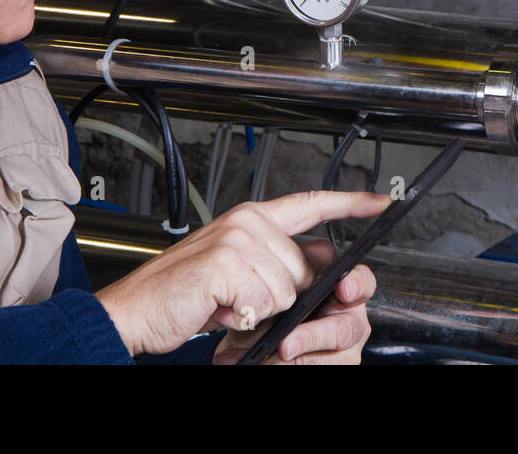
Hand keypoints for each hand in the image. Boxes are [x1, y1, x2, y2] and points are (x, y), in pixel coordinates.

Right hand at [95, 190, 389, 357]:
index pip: (312, 203)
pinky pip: (264, 302)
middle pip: (303, 269)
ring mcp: (238, 239)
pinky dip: (243, 316)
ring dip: (257, 309)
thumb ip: (275, 259)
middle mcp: (247, 221)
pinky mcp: (228, 263)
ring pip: (286, 290)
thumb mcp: (235, 270)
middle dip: (278, 296)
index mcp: (251, 217)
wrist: (134, 311)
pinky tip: (219, 308)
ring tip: (224, 302)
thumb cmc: (182, 293)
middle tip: (238, 298)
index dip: (351, 203)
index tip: (383, 201)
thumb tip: (316, 263)